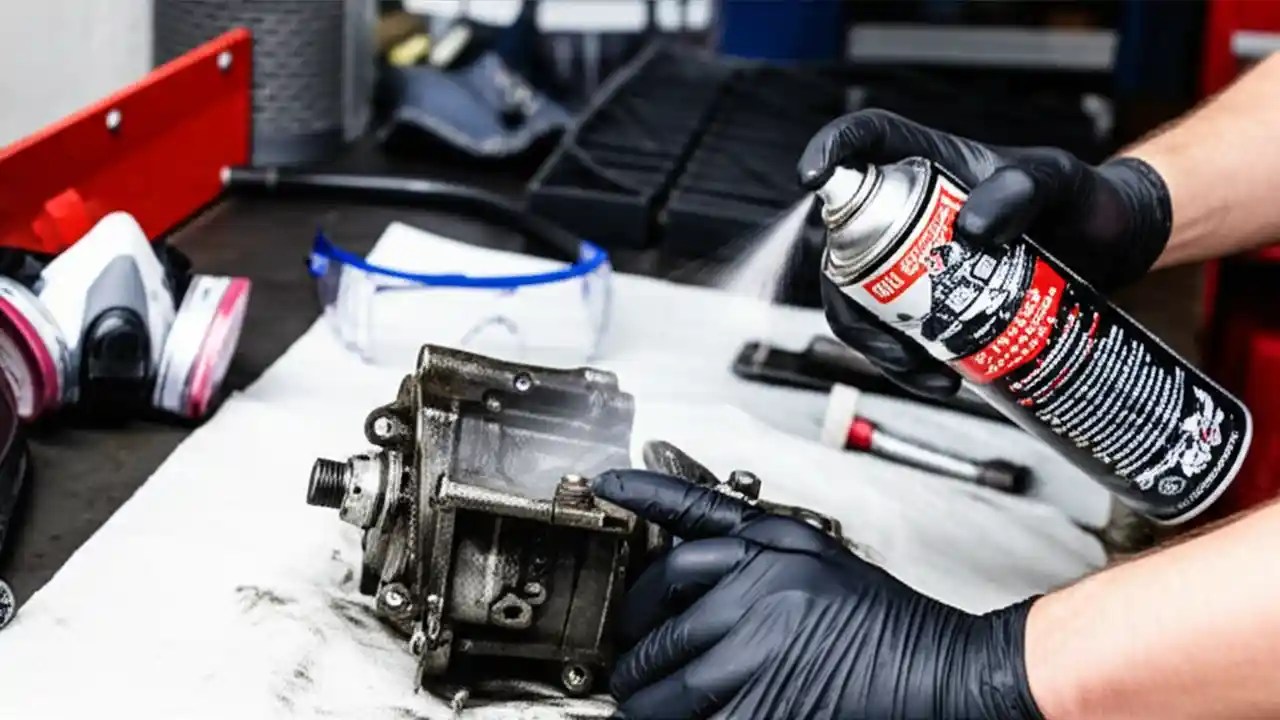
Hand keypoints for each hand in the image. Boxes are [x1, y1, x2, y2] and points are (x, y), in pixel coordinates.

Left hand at [593, 469, 1042, 719]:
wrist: (945, 669)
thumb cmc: (889, 620)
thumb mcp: (820, 555)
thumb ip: (754, 546)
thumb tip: (691, 546)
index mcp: (773, 550)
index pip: (687, 523)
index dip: (642, 500)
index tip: (609, 486)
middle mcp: (761, 591)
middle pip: (662, 614)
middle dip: (633, 647)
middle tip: (625, 662)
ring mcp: (760, 649)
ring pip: (670, 679)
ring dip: (643, 698)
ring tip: (637, 702)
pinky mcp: (768, 705)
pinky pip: (701, 718)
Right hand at [799, 109, 1172, 397]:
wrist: (1111, 251)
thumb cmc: (1084, 202)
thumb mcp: (1060, 183)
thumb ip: (1022, 190)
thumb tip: (968, 230)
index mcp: (929, 162)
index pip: (865, 140)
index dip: (830, 151)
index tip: (813, 177)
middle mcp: (909, 209)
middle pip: (844, 244)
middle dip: (853, 299)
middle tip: (893, 335)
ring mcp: (913, 258)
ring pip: (862, 301)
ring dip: (879, 345)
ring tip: (929, 373)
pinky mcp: (929, 300)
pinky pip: (895, 332)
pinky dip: (907, 361)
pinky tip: (944, 378)